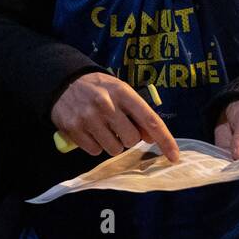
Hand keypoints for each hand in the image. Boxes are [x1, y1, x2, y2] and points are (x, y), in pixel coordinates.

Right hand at [51, 72, 180, 161]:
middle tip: (119, 127)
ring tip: (103, 129)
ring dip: (112, 144)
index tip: (174, 156)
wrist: (64, 82)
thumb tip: (151, 138)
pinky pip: (95, 152)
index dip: (165, 140)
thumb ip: (137, 113)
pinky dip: (96, 146)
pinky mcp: (74, 129)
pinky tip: (90, 131)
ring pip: (114, 149)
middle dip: (128, 138)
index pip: (150, 120)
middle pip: (132, 139)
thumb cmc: (99, 88)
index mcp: (123, 93)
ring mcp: (89, 118)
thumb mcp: (120, 91)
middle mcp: (107, 105)